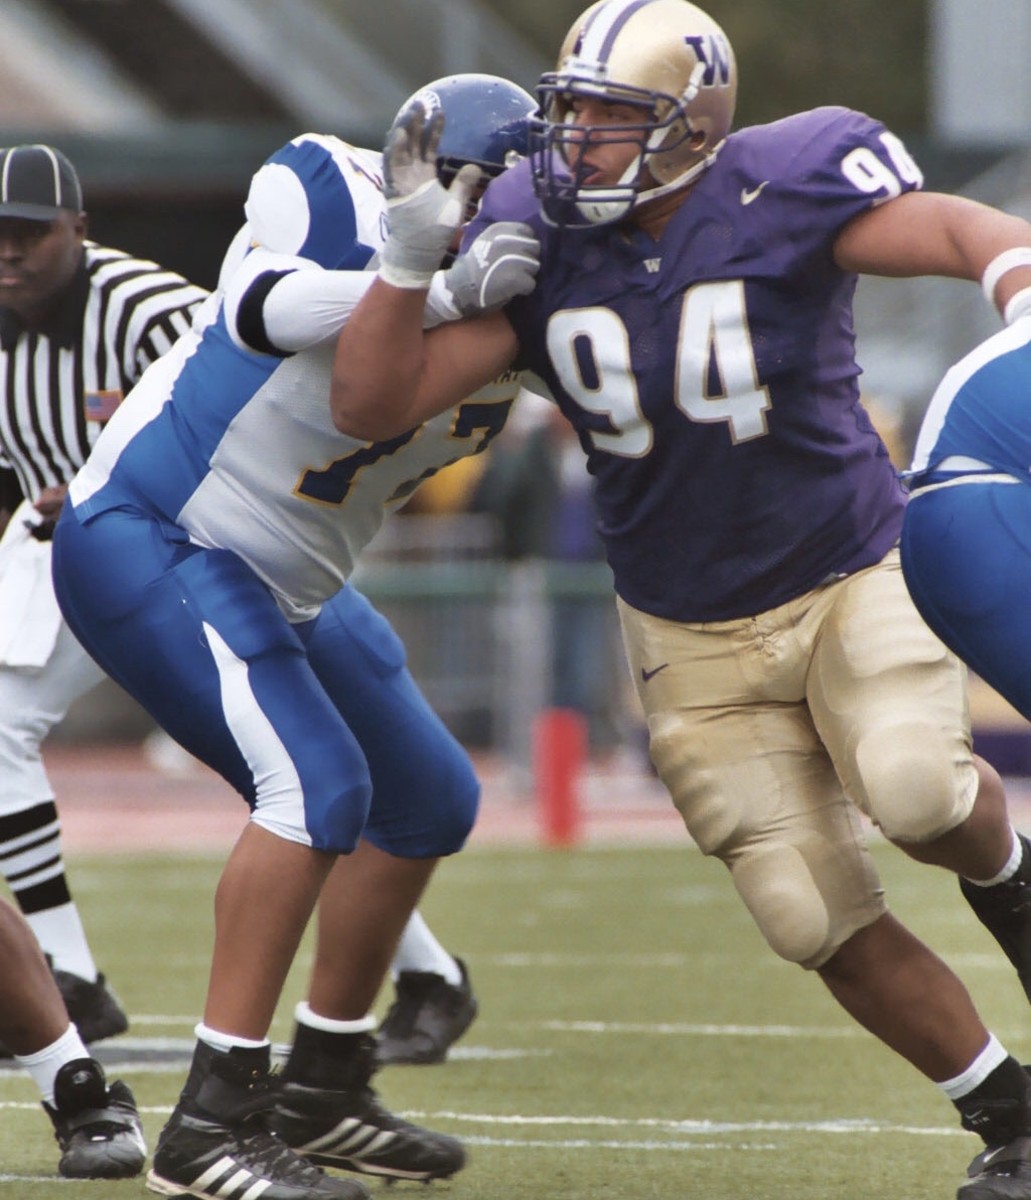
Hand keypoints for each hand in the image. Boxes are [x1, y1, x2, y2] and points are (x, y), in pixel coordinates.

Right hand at [379, 101, 481, 289]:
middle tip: (421, 103)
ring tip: (411, 113)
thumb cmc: (435, 230)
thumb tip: (476, 167)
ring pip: (400, 150)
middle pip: (412, 143)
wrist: (420, 249)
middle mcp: (411, 175)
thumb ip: (463, 185)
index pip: (428, 147)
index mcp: (424, 176)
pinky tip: (399, 134)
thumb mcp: (455, 204)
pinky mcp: (394, 189)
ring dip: (404, 131)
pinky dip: (394, 150)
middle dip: (416, 122)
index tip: (440, 113)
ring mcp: (401, 181)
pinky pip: (391, 166)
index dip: (433, 130)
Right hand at [441, 223, 540, 315]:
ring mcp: (514, 260)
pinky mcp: (516, 278)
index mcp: (500, 230)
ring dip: (527, 274)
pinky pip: (531, 283)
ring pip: (535, 265)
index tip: (519, 252)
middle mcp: (508, 240)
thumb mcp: (485, 242)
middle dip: (528, 258)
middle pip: (535, 248)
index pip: (527, 231)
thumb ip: (504, 237)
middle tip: (517, 268)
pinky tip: (512, 290)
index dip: (525, 243)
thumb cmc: (472, 267)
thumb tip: (524, 236)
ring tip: (513, 279)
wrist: (459, 288)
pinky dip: (524, 289)